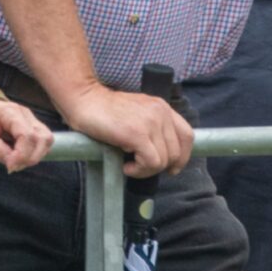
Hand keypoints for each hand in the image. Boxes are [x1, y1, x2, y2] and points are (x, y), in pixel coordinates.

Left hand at [0, 97, 54, 172]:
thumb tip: (11, 163)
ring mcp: (29, 120)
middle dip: (30, 158)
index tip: (9, 166)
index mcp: (9, 112)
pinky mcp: (30, 127)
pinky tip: (18, 157)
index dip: (21, 155)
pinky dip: (34, 153)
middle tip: (12, 166)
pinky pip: (42, 142)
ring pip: (46, 140)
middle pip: (42, 138)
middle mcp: (24, 114)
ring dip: (35, 156)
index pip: (27, 135)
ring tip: (16, 162)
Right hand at [58, 85, 192, 177]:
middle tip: (139, 166)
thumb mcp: (138, 113)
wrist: (84, 100)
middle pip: (176, 153)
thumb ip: (154, 127)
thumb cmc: (106, 111)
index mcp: (162, 107)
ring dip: (146, 170)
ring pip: (163, 161)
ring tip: (129, 164)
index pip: (187, 135)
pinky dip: (138, 170)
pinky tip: (125, 166)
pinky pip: (150, 163)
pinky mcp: (137, 133)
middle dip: (158, 167)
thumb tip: (164, 155)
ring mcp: (150, 122)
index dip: (182, 156)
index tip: (170, 168)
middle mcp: (160, 112)